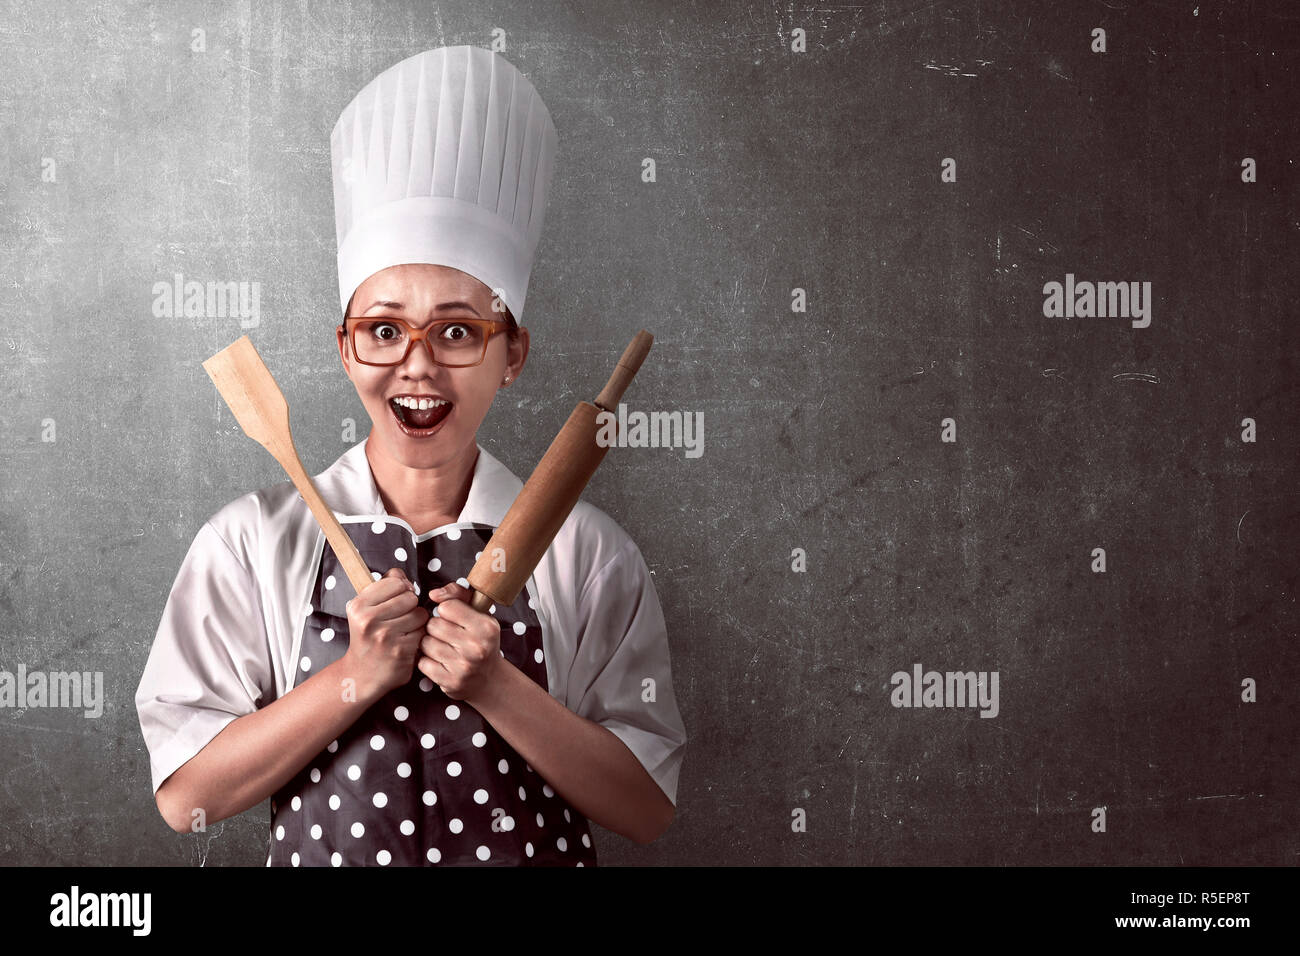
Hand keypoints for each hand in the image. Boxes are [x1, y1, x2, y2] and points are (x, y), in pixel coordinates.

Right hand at [341, 568, 428, 699]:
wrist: (361, 675)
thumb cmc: (367, 637)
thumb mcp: (364, 609)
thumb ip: (383, 586)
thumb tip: (402, 575)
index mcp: (358, 606)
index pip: (395, 581)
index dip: (400, 589)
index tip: (395, 600)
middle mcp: (369, 621)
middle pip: (410, 597)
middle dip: (410, 606)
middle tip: (398, 618)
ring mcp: (386, 637)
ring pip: (420, 614)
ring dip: (417, 622)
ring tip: (403, 631)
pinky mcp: (401, 652)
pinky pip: (423, 633)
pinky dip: (419, 637)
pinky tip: (406, 643)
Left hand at [417, 581, 502, 701]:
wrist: (489, 679)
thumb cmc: (480, 641)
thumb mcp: (479, 614)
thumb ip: (458, 595)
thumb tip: (433, 594)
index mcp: (485, 627)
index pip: (446, 607)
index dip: (445, 611)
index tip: (453, 619)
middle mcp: (476, 647)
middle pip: (433, 625)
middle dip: (436, 628)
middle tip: (447, 635)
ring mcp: (463, 666)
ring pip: (426, 643)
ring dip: (430, 644)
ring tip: (443, 648)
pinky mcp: (451, 682)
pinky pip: (423, 663)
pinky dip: (427, 662)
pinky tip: (440, 662)